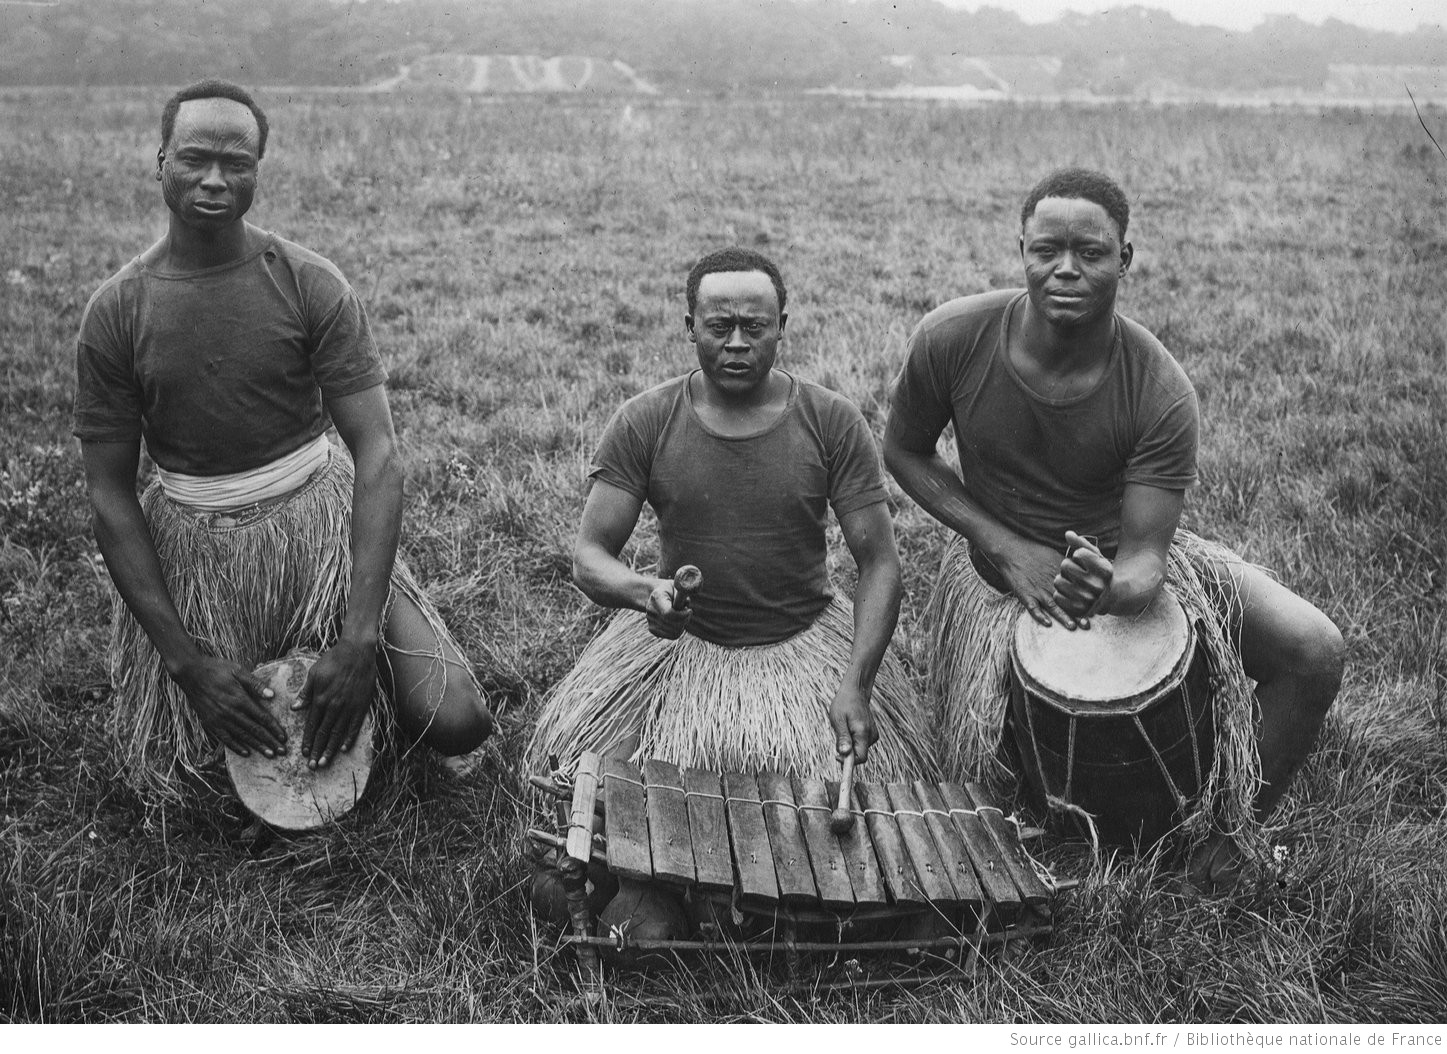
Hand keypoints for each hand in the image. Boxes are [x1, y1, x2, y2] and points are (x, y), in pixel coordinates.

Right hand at [172, 656, 285, 756]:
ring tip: (269, 754)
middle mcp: (230, 712)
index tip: (284, 738)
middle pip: (254, 730)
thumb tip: (272, 695)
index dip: (274, 728)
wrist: (190, 673)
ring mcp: (219, 719)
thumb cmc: (217, 669)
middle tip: (282, 752)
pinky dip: (235, 746)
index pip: (262, 717)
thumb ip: (255, 684)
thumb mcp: (238, 671)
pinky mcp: (209, 723)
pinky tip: (245, 753)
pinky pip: (224, 738)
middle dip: (270, 741)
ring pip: (242, 736)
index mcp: (240, 699)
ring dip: (257, 746)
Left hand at [297, 638, 374, 766]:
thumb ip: (305, 692)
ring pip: (338, 733)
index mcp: (320, 698)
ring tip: (325, 762)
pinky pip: (354, 726)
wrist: (357, 652)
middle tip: (312, 766)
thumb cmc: (333, 660)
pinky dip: (349, 738)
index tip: (304, 753)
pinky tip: (344, 749)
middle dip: (317, 751)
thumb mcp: (314, 673)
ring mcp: (349, 707)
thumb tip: (294, 708)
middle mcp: (334, 706)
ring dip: (331, 750)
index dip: (308, 740)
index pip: (312, 725)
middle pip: (324, 733)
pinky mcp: (361, 705)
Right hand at [643, 578, 691, 639]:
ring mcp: (650, 621)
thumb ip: (681, 593)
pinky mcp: (653, 629)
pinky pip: (672, 635)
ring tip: (682, 616)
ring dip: (682, 625)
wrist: (653, 595)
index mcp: (657, 598)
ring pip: (674, 632)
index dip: (682, 615)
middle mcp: (651, 611)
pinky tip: (678, 622)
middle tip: (688, 612)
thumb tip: (686, 603)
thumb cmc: (668, 590)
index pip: (668, 614)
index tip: (689, 610)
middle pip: (673, 624)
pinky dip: (678, 630)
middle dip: (685, 619)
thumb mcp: (676, 586)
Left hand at [828, 684, 876, 764]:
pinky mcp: (872, 734)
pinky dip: (853, 741)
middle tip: (838, 736)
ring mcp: (873, 735)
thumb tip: (844, 754)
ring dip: (849, 745)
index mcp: (863, 732)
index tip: (837, 757)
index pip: (860, 758)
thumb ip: (842, 737)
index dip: (849, 762)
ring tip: (844, 728)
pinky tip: (849, 728)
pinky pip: (861, 744)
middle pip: (859, 755)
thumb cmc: (844, 703)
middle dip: (847, 752)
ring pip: (859, 750)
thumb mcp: (838, 720)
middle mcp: (871, 735)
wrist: (855, 692)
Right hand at [991, 536, 1084, 628]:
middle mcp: (1050, 583)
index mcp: (1059, 575)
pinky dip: (1039, 615)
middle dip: (1077, 614)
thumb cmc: (1034, 552)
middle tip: (1088, 624)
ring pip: (1052, 606)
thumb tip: (1084, 570)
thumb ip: (1069, 565)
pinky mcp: (1024, 593)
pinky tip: (1047, 623)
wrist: (1012, 550)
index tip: (1095, 611)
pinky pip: (1033, 607)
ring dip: (1062, 617)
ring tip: (1072, 627)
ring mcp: (1037, 589)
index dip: (1084, 602)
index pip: (1074, 591)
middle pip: (1066, 601)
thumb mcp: (1055, 555)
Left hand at [1053, 530, 1113, 625]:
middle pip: (1065, 566)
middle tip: (1077, 571)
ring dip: (1062, 579)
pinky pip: (1056, 596)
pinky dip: (1060, 593)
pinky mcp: (1078, 611)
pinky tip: (1070, 592)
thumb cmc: (1099, 572)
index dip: (1078, 554)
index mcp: (1105, 571)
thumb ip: (1081, 544)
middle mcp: (1098, 586)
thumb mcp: (1096, 556)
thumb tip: (1067, 534)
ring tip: (1072, 582)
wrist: (1111, 597)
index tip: (1085, 560)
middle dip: (1068, 566)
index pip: (1078, 553)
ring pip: (1058, 581)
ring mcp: (1088, 600)